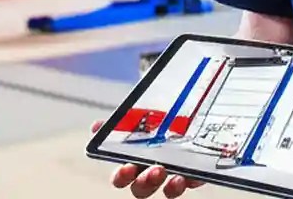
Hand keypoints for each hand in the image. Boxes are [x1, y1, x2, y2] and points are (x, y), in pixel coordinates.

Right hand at [91, 121, 205, 197]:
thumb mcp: (139, 111)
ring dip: (171, 187)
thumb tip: (97, 127)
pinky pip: (195, 179)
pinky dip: (194, 177)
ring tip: (176, 177)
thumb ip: (121, 120)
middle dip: (146, 182)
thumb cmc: (159, 111)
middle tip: (156, 171)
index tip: (127, 168)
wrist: (190, 103)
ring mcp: (174, 171)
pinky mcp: (196, 170)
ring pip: (169, 189)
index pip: (122, 176)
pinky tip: (194, 171)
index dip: (121, 176)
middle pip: (143, 187)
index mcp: (134, 158)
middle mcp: (152, 169)